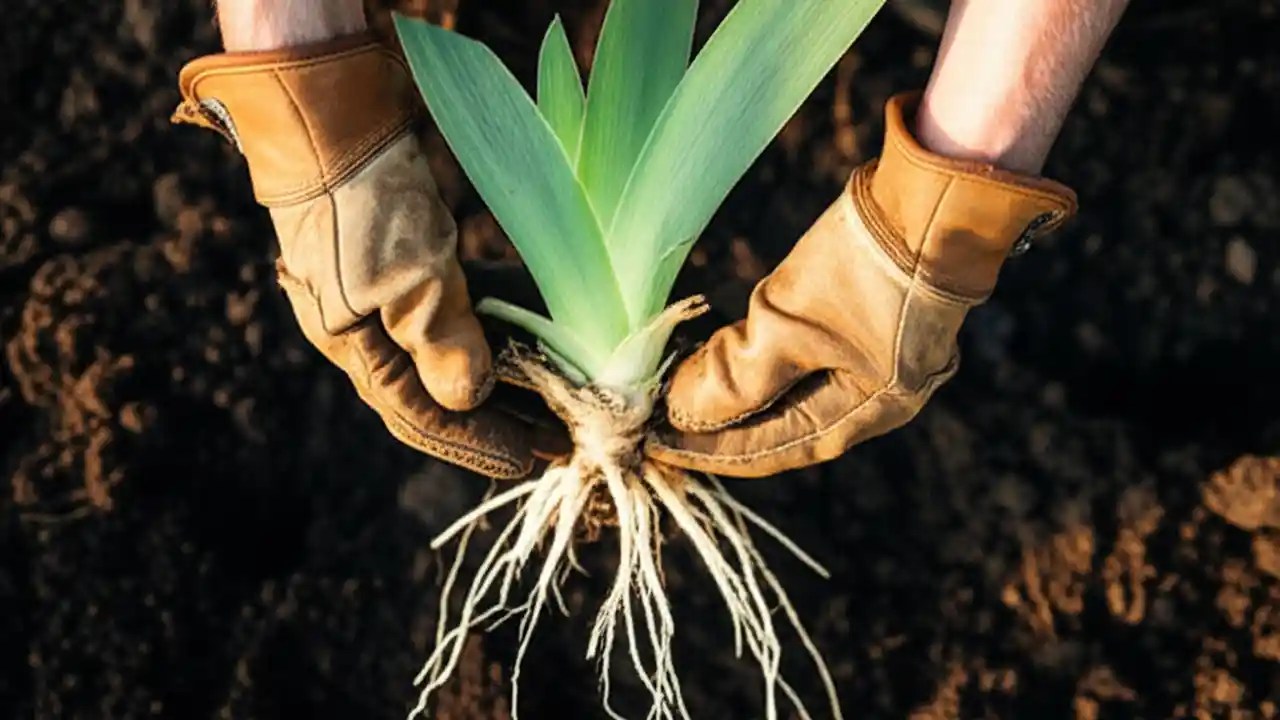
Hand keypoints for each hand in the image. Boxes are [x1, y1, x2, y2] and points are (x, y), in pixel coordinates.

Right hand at [173, 33, 554, 478]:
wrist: (335, 95)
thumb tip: (471, 399)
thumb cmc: (361, 193)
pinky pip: (479, 292)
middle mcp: (377, 319)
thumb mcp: (400, 276)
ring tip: (572, 386)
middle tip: (565, 434)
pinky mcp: (429, 243)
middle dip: (507, 411)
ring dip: (518, 363)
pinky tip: (558, 320)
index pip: (419, 415)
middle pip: (449, 384)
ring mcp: (403, 279)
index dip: (475, 442)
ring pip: (470, 339)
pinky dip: (515, 309)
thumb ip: (440, 340)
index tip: (531, 459)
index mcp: (354, 341)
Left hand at [647, 93, 1076, 477]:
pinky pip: (811, 358)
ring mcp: (885, 354)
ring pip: (799, 391)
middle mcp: (884, 393)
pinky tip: (737, 356)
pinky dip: (770, 363)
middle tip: (666, 429)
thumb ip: (737, 378)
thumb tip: (684, 413)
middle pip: (788, 427)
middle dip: (727, 428)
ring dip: (746, 396)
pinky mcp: (876, 316)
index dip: (715, 451)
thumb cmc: (866, 263)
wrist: (941, 188)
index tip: (661, 449)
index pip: (777, 448)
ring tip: (689, 396)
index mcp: (873, 409)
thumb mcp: (791, 324)